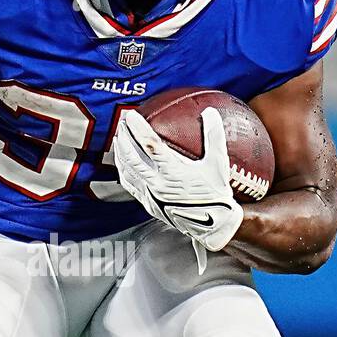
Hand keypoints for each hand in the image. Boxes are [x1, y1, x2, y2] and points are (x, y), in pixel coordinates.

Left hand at [113, 107, 243, 258]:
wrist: (212, 225)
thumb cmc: (216, 193)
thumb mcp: (218, 164)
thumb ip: (214, 136)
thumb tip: (210, 111)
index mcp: (173, 173)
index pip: (150, 146)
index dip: (138, 129)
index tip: (131, 115)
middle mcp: (158, 185)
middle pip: (132, 158)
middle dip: (123, 139)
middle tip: (121, 124)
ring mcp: (150, 196)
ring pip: (127, 172)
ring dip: (120, 154)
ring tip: (118, 141)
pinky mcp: (148, 204)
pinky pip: (130, 185)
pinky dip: (124, 171)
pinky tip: (123, 164)